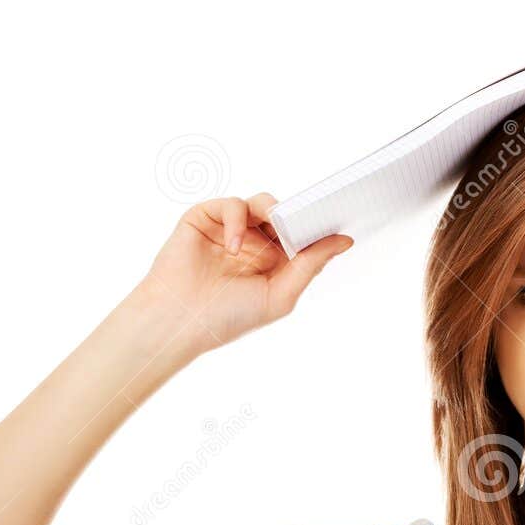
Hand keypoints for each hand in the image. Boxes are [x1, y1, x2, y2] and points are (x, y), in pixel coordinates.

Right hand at [132, 194, 352, 356]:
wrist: (178, 321)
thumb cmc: (228, 316)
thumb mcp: (280, 294)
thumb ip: (310, 265)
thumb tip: (346, 241)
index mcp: (276, 261)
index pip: (304, 235)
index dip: (318, 226)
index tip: (338, 218)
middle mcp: (256, 242)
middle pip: (286, 215)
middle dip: (299, 214)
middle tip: (311, 215)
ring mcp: (231, 229)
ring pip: (262, 203)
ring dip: (272, 211)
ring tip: (273, 227)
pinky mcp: (205, 218)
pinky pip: (231, 205)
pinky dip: (237, 220)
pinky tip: (234, 247)